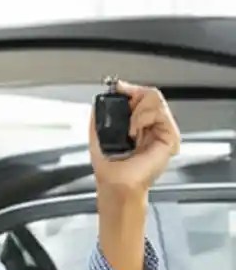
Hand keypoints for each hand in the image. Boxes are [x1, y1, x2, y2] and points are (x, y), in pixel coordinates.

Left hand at [88, 80, 180, 197]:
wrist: (116, 181)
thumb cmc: (108, 164)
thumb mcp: (98, 131)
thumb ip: (100, 113)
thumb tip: (103, 97)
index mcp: (138, 123)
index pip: (142, 95)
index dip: (130, 89)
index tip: (119, 88)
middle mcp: (153, 125)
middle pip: (151, 94)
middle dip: (134, 98)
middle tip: (125, 115)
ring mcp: (163, 130)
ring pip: (155, 99)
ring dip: (136, 113)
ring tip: (129, 131)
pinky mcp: (170, 136)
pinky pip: (159, 113)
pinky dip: (141, 119)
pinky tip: (134, 133)